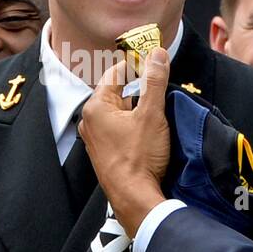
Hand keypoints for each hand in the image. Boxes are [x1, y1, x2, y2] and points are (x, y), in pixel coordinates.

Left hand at [78, 48, 170, 236]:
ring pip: (120, 111)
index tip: (155, 61)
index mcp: (96, 106)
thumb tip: (158, 53)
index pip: (116, 72)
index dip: (137, 64)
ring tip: (158, 110)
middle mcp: (90, 120)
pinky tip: (149, 131)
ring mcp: (96, 138)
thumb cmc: (139, 157)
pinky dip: (134, 124)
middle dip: (140, 87)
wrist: (134, 198)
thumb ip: (154, 81)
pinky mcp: (105, 152)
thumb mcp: (152, 114)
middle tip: (162, 86)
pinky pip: (119, 128)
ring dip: (138, 107)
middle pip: (118, 92)